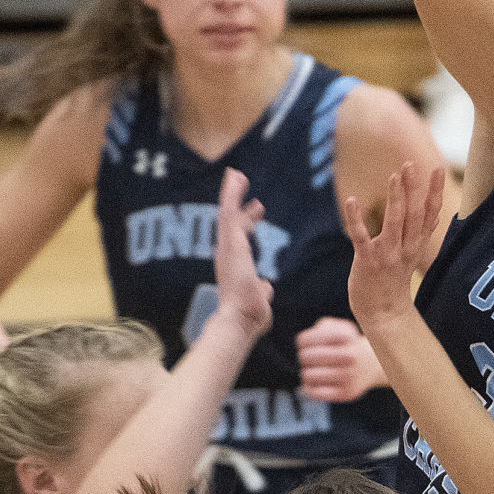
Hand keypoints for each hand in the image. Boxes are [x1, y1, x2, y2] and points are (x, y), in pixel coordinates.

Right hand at [212, 168, 273, 339]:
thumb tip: (265, 288)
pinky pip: (228, 211)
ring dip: (231, 193)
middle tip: (242, 184)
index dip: (248, 223)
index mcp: (234, 263)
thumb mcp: (258, 297)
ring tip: (236, 174)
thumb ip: (261, 290)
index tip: (257, 213)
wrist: (240, 319)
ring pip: (227, 213)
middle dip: (237, 202)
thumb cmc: (249, 314)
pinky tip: (235, 178)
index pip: (240, 238)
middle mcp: (227, 253)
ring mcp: (227, 247)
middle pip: (230, 221)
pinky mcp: (230, 242)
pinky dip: (231, 194)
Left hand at [296, 318, 385, 401]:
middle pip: (304, 357)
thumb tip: (304, 345)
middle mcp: (348, 355)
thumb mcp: (337, 327)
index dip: (302, 343)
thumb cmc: (347, 344)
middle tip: (312, 359)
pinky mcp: (347, 393)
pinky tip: (315, 384)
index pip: (303, 340)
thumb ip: (320, 329)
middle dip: (304, 358)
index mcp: (343, 336)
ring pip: (308, 376)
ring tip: (314, 371)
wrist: (374, 363)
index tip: (309, 345)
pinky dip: (309, 389)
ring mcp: (348, 376)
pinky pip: (315, 393)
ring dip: (307, 373)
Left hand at [345, 164, 444, 333]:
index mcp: (416, 245)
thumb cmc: (394, 281)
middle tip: (411, 164)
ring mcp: (387, 254)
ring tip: (395, 176)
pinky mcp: (367, 260)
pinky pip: (361, 236)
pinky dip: (356, 218)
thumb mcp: (412, 254)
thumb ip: (417, 232)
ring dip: (396, 198)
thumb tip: (430, 210)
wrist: (384, 315)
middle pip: (415, 214)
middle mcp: (406, 248)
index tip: (438, 168)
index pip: (430, 214)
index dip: (435, 192)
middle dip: (414, 188)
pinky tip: (352, 200)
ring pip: (395, 222)